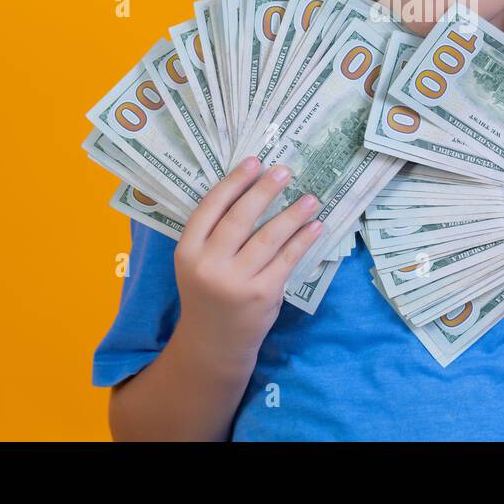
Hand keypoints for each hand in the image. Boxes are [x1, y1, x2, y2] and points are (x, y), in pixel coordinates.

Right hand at [170, 157, 322, 372]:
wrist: (213, 342)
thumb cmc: (209, 292)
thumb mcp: (197, 262)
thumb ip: (214, 233)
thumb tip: (252, 188)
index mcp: (188, 251)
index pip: (211, 208)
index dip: (234, 182)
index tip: (254, 161)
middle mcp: (209, 265)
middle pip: (240, 218)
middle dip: (265, 191)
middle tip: (284, 171)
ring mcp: (236, 281)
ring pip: (268, 238)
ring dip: (292, 214)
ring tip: (310, 198)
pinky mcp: (262, 294)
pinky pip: (286, 259)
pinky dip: (303, 240)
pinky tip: (315, 226)